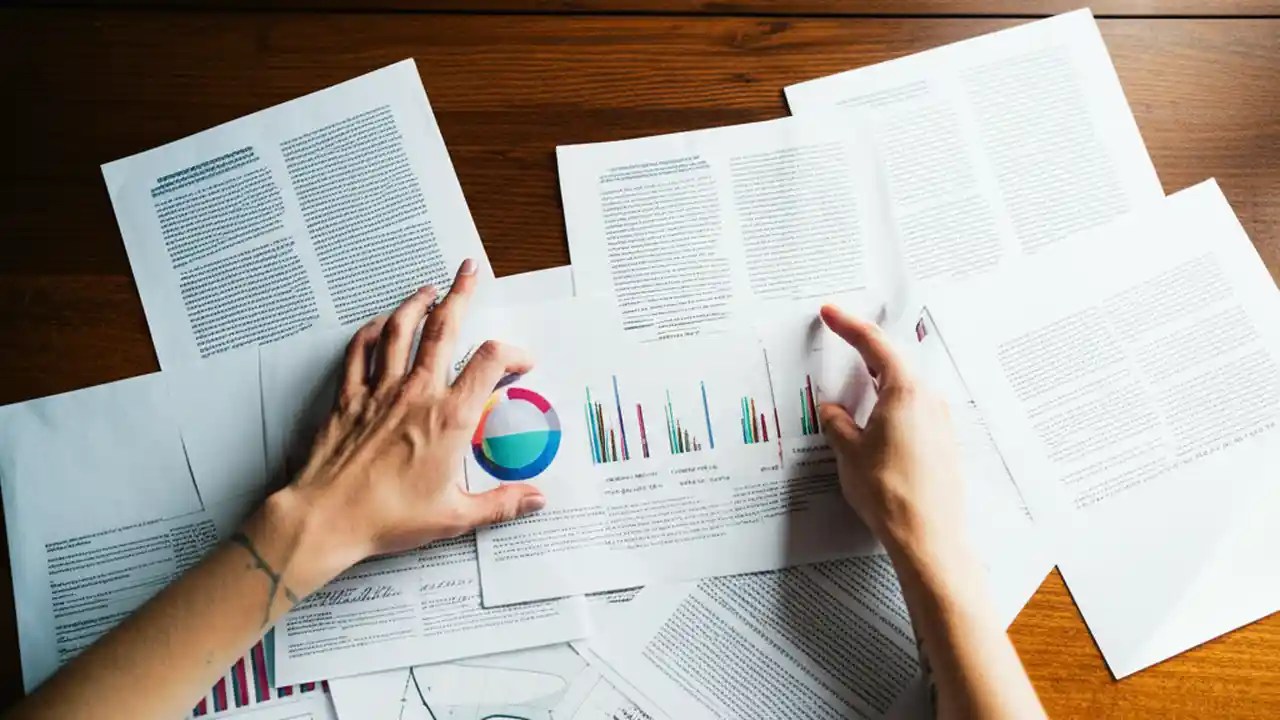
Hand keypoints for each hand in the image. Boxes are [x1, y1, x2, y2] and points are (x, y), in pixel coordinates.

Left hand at [254, 259, 546, 593]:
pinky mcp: (349, 398)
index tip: (521, 361)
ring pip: (399, 330)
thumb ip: (501, 503)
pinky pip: (360, 352)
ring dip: (416, 304)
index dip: (512, 353)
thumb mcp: (455, 516)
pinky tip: (377, 325)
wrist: (327, 519)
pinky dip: (370, 333)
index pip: (489, 363)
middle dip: (461, 294)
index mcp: (450, 419)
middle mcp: (417, 394)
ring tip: (428, 289)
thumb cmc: (388, 518)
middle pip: (444, 328)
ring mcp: (380, 391)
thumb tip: (535, 499)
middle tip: (468, 272)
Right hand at [817, 305, 965, 559]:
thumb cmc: (888, 492)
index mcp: (905, 392)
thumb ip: (837, 422)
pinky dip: (891, 406)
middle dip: (865, 350)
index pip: (874, 345)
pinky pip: (914, 412)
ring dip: (879, 381)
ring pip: (905, 388)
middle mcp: (929, 400)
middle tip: (840, 336)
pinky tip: (876, 423)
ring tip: (854, 386)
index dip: (848, 325)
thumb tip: (833, 410)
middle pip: (894, 362)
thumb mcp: (848, 452)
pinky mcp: (943, 444)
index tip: (829, 312)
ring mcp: (941, 422)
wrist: (929, 537)